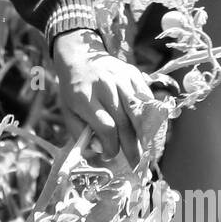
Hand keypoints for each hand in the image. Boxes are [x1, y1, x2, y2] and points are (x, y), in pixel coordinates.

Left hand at [51, 28, 153, 163]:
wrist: (81, 58)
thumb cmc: (74, 91)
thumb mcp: (68, 112)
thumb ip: (81, 134)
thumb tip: (101, 152)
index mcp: (84, 97)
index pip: (106, 127)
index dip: (111, 146)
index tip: (110, 156)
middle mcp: (104, 86)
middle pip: (125, 121)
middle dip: (132, 146)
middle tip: (136, 163)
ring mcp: (121, 78)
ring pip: (140, 111)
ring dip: (146, 133)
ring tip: (148, 150)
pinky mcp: (134, 74)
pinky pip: (147, 99)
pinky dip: (151, 116)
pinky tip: (151, 130)